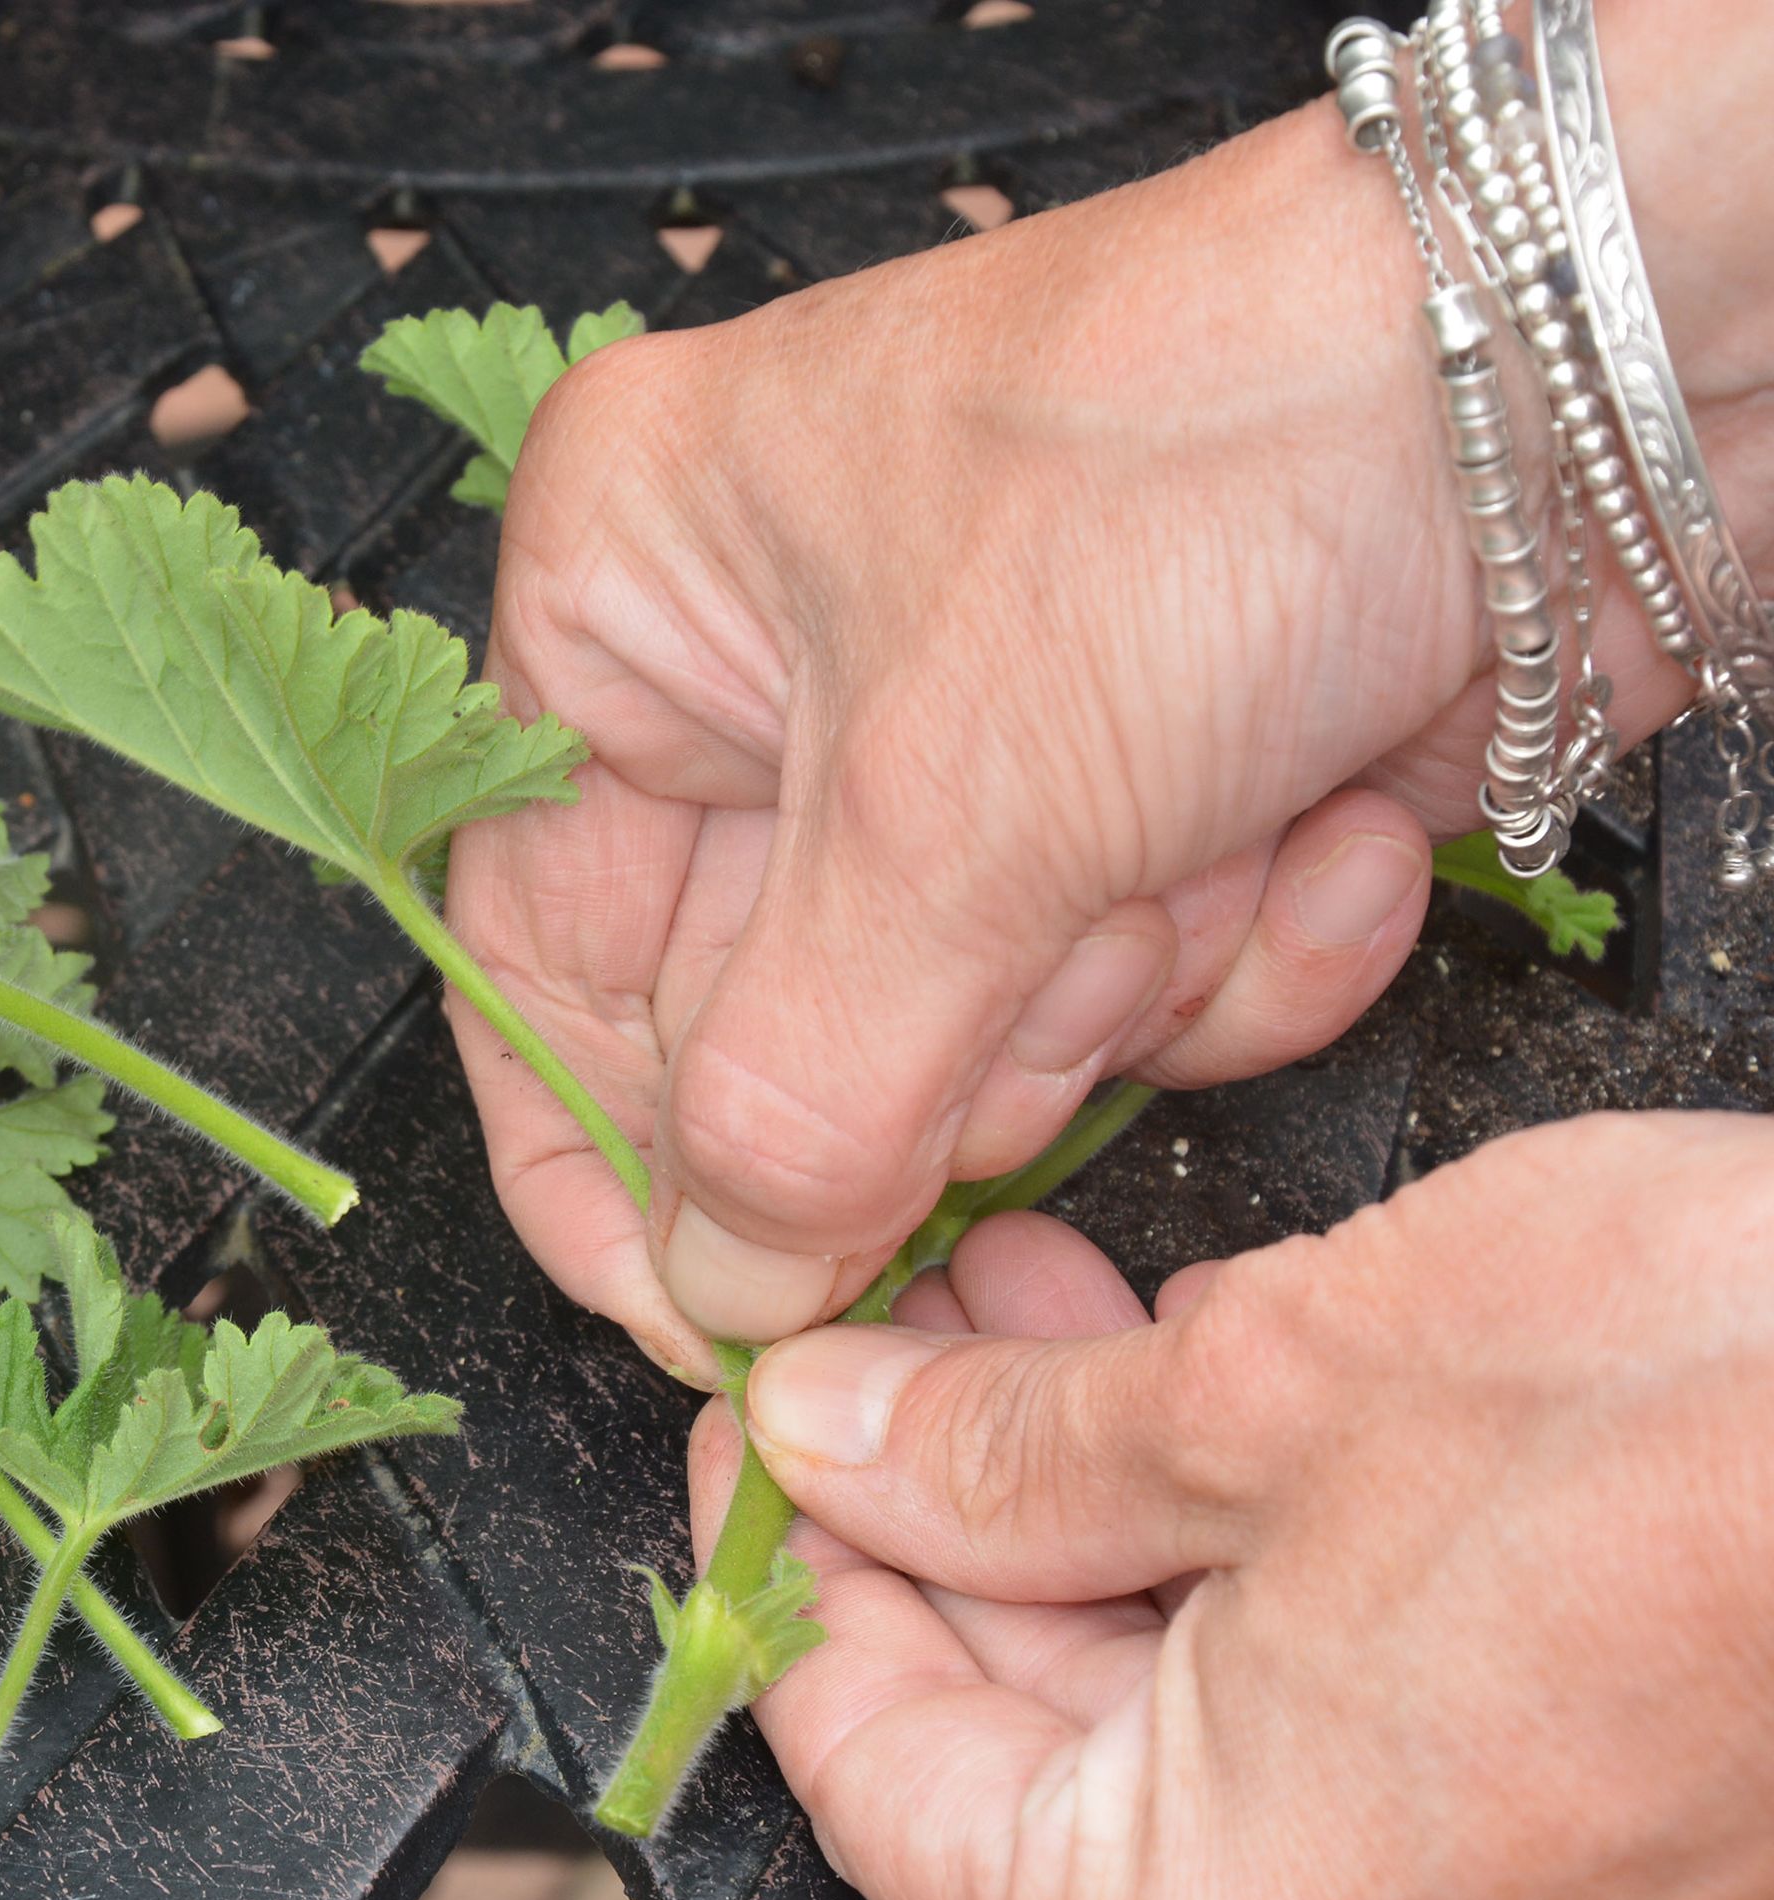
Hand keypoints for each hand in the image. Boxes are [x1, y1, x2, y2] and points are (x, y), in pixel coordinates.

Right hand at [449, 0, 1772, 1367]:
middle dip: (953, 1045)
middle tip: (1046, 951)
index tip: (708, 1323)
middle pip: (779, 1043)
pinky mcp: (1140, 818)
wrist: (1569, 370)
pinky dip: (1250, 956)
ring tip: (1202, 826)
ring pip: (978, 1051)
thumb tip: (721, 1284)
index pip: (536, 964)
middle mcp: (787, 694)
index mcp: (635, 612)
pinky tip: (1325, 825)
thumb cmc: (1212, 456)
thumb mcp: (952, 806)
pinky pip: (1140, 1009)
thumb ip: (806, 1093)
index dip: (617, 1170)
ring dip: (1123, 982)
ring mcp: (976, 763)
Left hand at [726, 1111, 1773, 1899]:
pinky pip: (1358, 1782)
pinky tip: (1240, 1438)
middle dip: (966, 1535)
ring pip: (1206, 1768)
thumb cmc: (1740, 1418)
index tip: (777, 1439)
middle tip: (920, 1351)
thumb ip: (1014, 1445)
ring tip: (1063, 1344)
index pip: (884, 1782)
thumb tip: (842, 1437)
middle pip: (1042, 1780)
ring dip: (1116, 1550)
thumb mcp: (1283, 1378)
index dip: (805, 1575)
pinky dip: (1271, 1613)